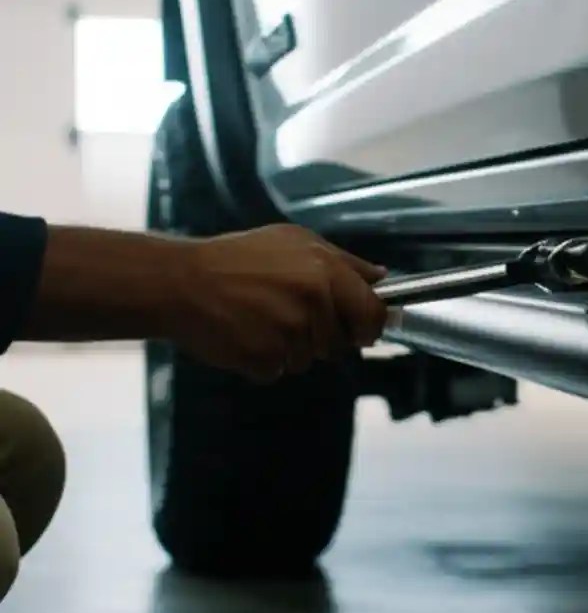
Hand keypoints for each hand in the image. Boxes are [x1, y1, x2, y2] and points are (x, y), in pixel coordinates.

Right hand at [171, 224, 387, 381]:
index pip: (373, 314)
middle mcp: (313, 303)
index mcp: (326, 272)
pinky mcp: (265, 359)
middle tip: (287, 312)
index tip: (361, 329)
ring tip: (260, 317)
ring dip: (290, 347)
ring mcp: (289, 334)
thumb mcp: (296, 242)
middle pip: (341, 343)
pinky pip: (279, 370)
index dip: (371, 325)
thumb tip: (382, 279)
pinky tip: (245, 334)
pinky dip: (264, 360)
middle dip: (322, 336)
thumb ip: (345, 262)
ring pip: (309, 359)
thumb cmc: (238, 258)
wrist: (180, 282)